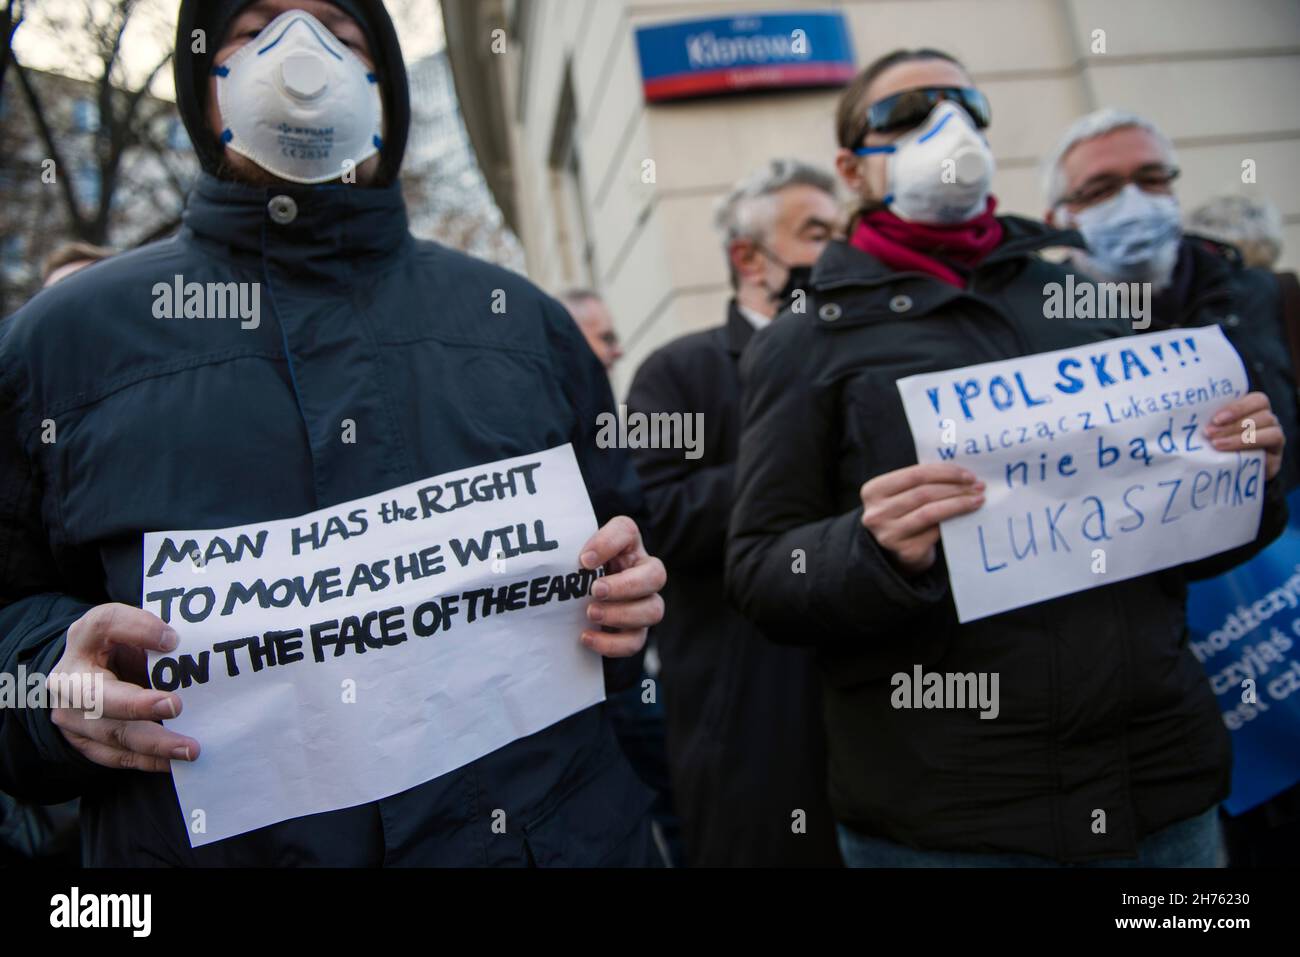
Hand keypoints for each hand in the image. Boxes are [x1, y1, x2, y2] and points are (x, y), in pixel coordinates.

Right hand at [48, 603, 199, 771]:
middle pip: (100, 694)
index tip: (172, 639)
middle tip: (175, 706)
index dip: (138, 629)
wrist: (80, 678)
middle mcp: (70, 679)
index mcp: (85, 638)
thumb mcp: (129, 629)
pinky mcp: (83, 742)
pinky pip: (115, 756)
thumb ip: (148, 630)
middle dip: (137, 704)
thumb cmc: (115, 648)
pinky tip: (174, 762)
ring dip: (153, 743)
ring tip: (190, 748)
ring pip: (112, 733)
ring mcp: (72, 716)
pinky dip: (147, 761)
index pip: (106, 625)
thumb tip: (175, 644)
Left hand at [578, 516, 665, 657]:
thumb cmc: (573, 571)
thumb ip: (569, 551)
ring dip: (621, 614)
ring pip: (654, 610)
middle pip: (656, 575)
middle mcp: (642, 571)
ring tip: (590, 613)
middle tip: (596, 590)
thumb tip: (578, 565)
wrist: (570, 601)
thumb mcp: (570, 555)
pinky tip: (587, 636)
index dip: (608, 543)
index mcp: (626, 545)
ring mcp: (644, 603)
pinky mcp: (636, 631)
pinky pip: (636, 641)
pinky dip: (611, 643)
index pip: (626, 531)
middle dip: (626, 585)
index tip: (584, 560)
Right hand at [860, 463, 985, 574]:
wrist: (896, 553)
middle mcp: (876, 513)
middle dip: (955, 488)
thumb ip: (921, 483)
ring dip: (958, 504)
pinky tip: (966, 517)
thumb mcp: (903, 495)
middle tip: (978, 487)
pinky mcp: (906, 551)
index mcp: (873, 491)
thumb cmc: (904, 515)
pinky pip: (935, 532)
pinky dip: (953, 522)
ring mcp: (889, 534)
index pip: (915, 475)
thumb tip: (962, 474)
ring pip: (930, 512)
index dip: (945, 472)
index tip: (968, 475)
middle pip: (924, 493)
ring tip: (977, 500)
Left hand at [1206, 391, 1284, 479]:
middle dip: (1233, 425)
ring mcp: (1274, 436)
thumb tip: (1180, 410)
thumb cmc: (1213, 445)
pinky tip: (1234, 454)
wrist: (1226, 474)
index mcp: (1254, 409)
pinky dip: (1251, 446)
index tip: (1215, 420)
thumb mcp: (1210, 429)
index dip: (1237, 408)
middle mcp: (1267, 420)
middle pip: (1262, 415)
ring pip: (1269, 429)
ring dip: (1240, 437)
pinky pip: (1272, 445)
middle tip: (1209, 433)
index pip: (1257, 400)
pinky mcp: (1276, 455)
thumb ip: (1205, 420)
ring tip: (1217, 445)